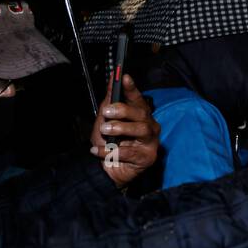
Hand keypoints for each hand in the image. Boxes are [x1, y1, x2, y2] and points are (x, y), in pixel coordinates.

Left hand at [90, 73, 160, 187]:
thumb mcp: (103, 121)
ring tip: (104, 131)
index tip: (124, 77)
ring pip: (141, 129)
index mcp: (139, 116)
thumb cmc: (108, 144)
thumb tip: (111, 82)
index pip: (137, 99)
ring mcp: (150, 142)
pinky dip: (110, 150)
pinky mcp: (148, 158)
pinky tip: (97, 150)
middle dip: (123, 110)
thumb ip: (108, 103)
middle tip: (106, 113)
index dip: (132, 88)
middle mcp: (149, 126)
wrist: (105, 170)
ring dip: (120, 128)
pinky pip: (130, 151)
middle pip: (141, 113)